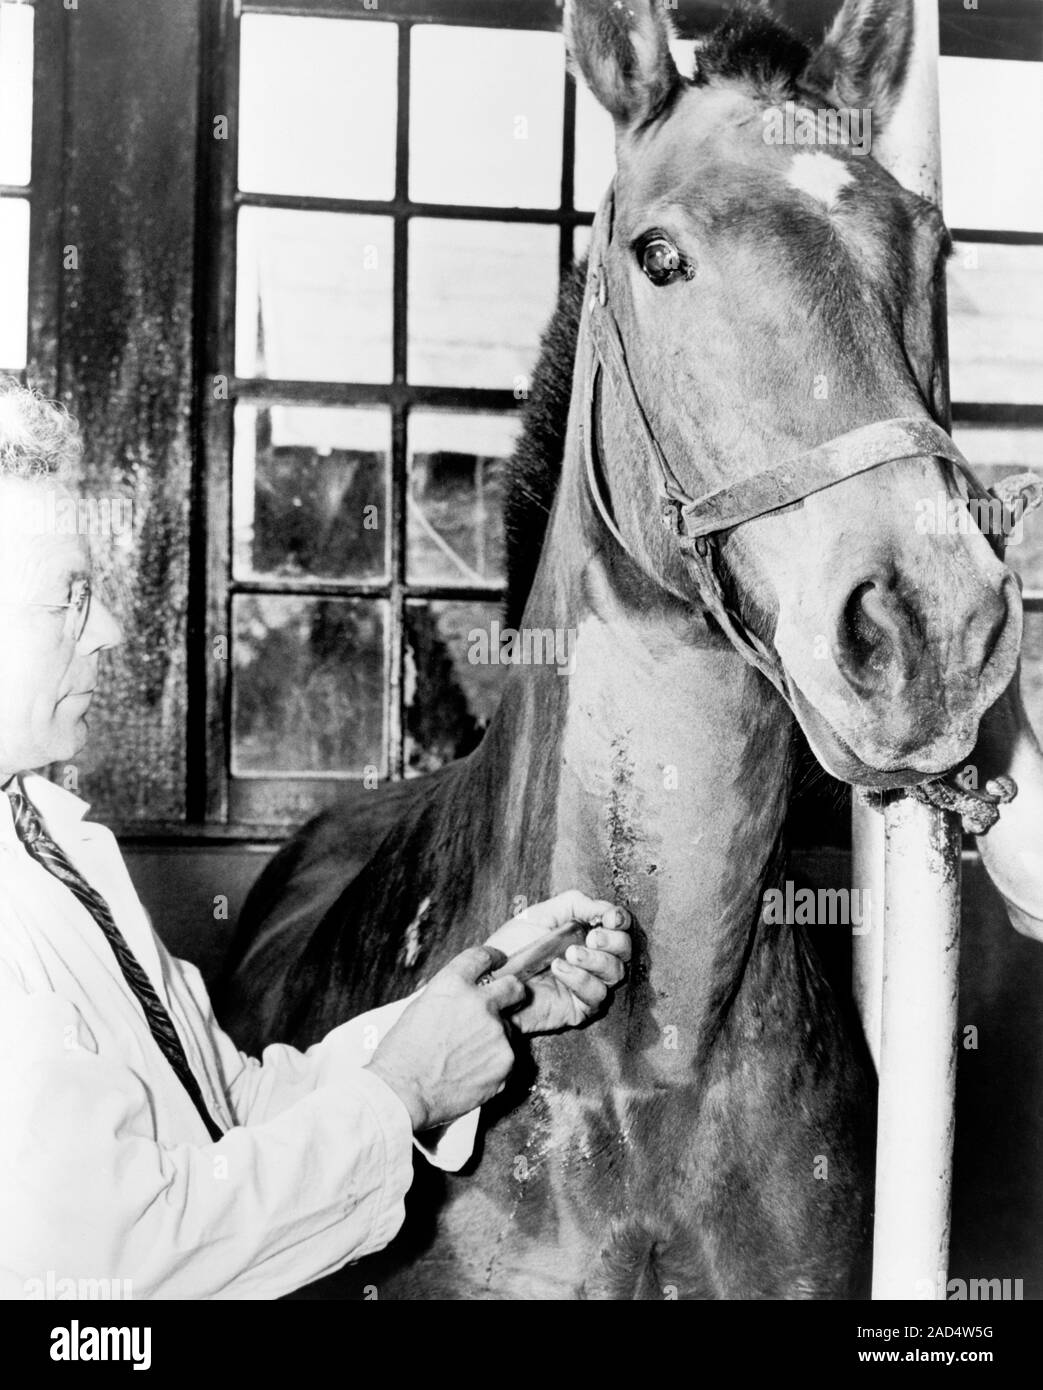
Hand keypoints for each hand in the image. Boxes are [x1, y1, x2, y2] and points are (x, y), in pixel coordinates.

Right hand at [366, 946, 523, 1130]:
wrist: (403, 1092)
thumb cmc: (402, 1054)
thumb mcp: (421, 1007)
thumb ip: (451, 996)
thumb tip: (468, 996)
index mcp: (454, 984)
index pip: (482, 957)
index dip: (493, 957)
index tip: (498, 961)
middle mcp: (480, 1003)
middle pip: (513, 986)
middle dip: (513, 992)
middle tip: (508, 1001)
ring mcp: (497, 1032)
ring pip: (509, 1028)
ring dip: (495, 1036)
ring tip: (469, 1057)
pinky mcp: (506, 1060)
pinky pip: (507, 1056)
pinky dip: (494, 1062)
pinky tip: (472, 1072)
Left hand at [484, 891, 630, 1033]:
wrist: (490, 978)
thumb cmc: (513, 946)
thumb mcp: (541, 914)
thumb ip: (576, 904)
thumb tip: (606, 907)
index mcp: (586, 934)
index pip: (618, 926)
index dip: (620, 920)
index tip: (609, 917)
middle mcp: (593, 959)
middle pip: (624, 950)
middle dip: (613, 940)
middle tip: (592, 937)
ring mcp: (587, 984)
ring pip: (615, 973)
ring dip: (597, 960)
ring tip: (570, 954)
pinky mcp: (580, 1008)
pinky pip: (597, 995)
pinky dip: (582, 979)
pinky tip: (559, 970)